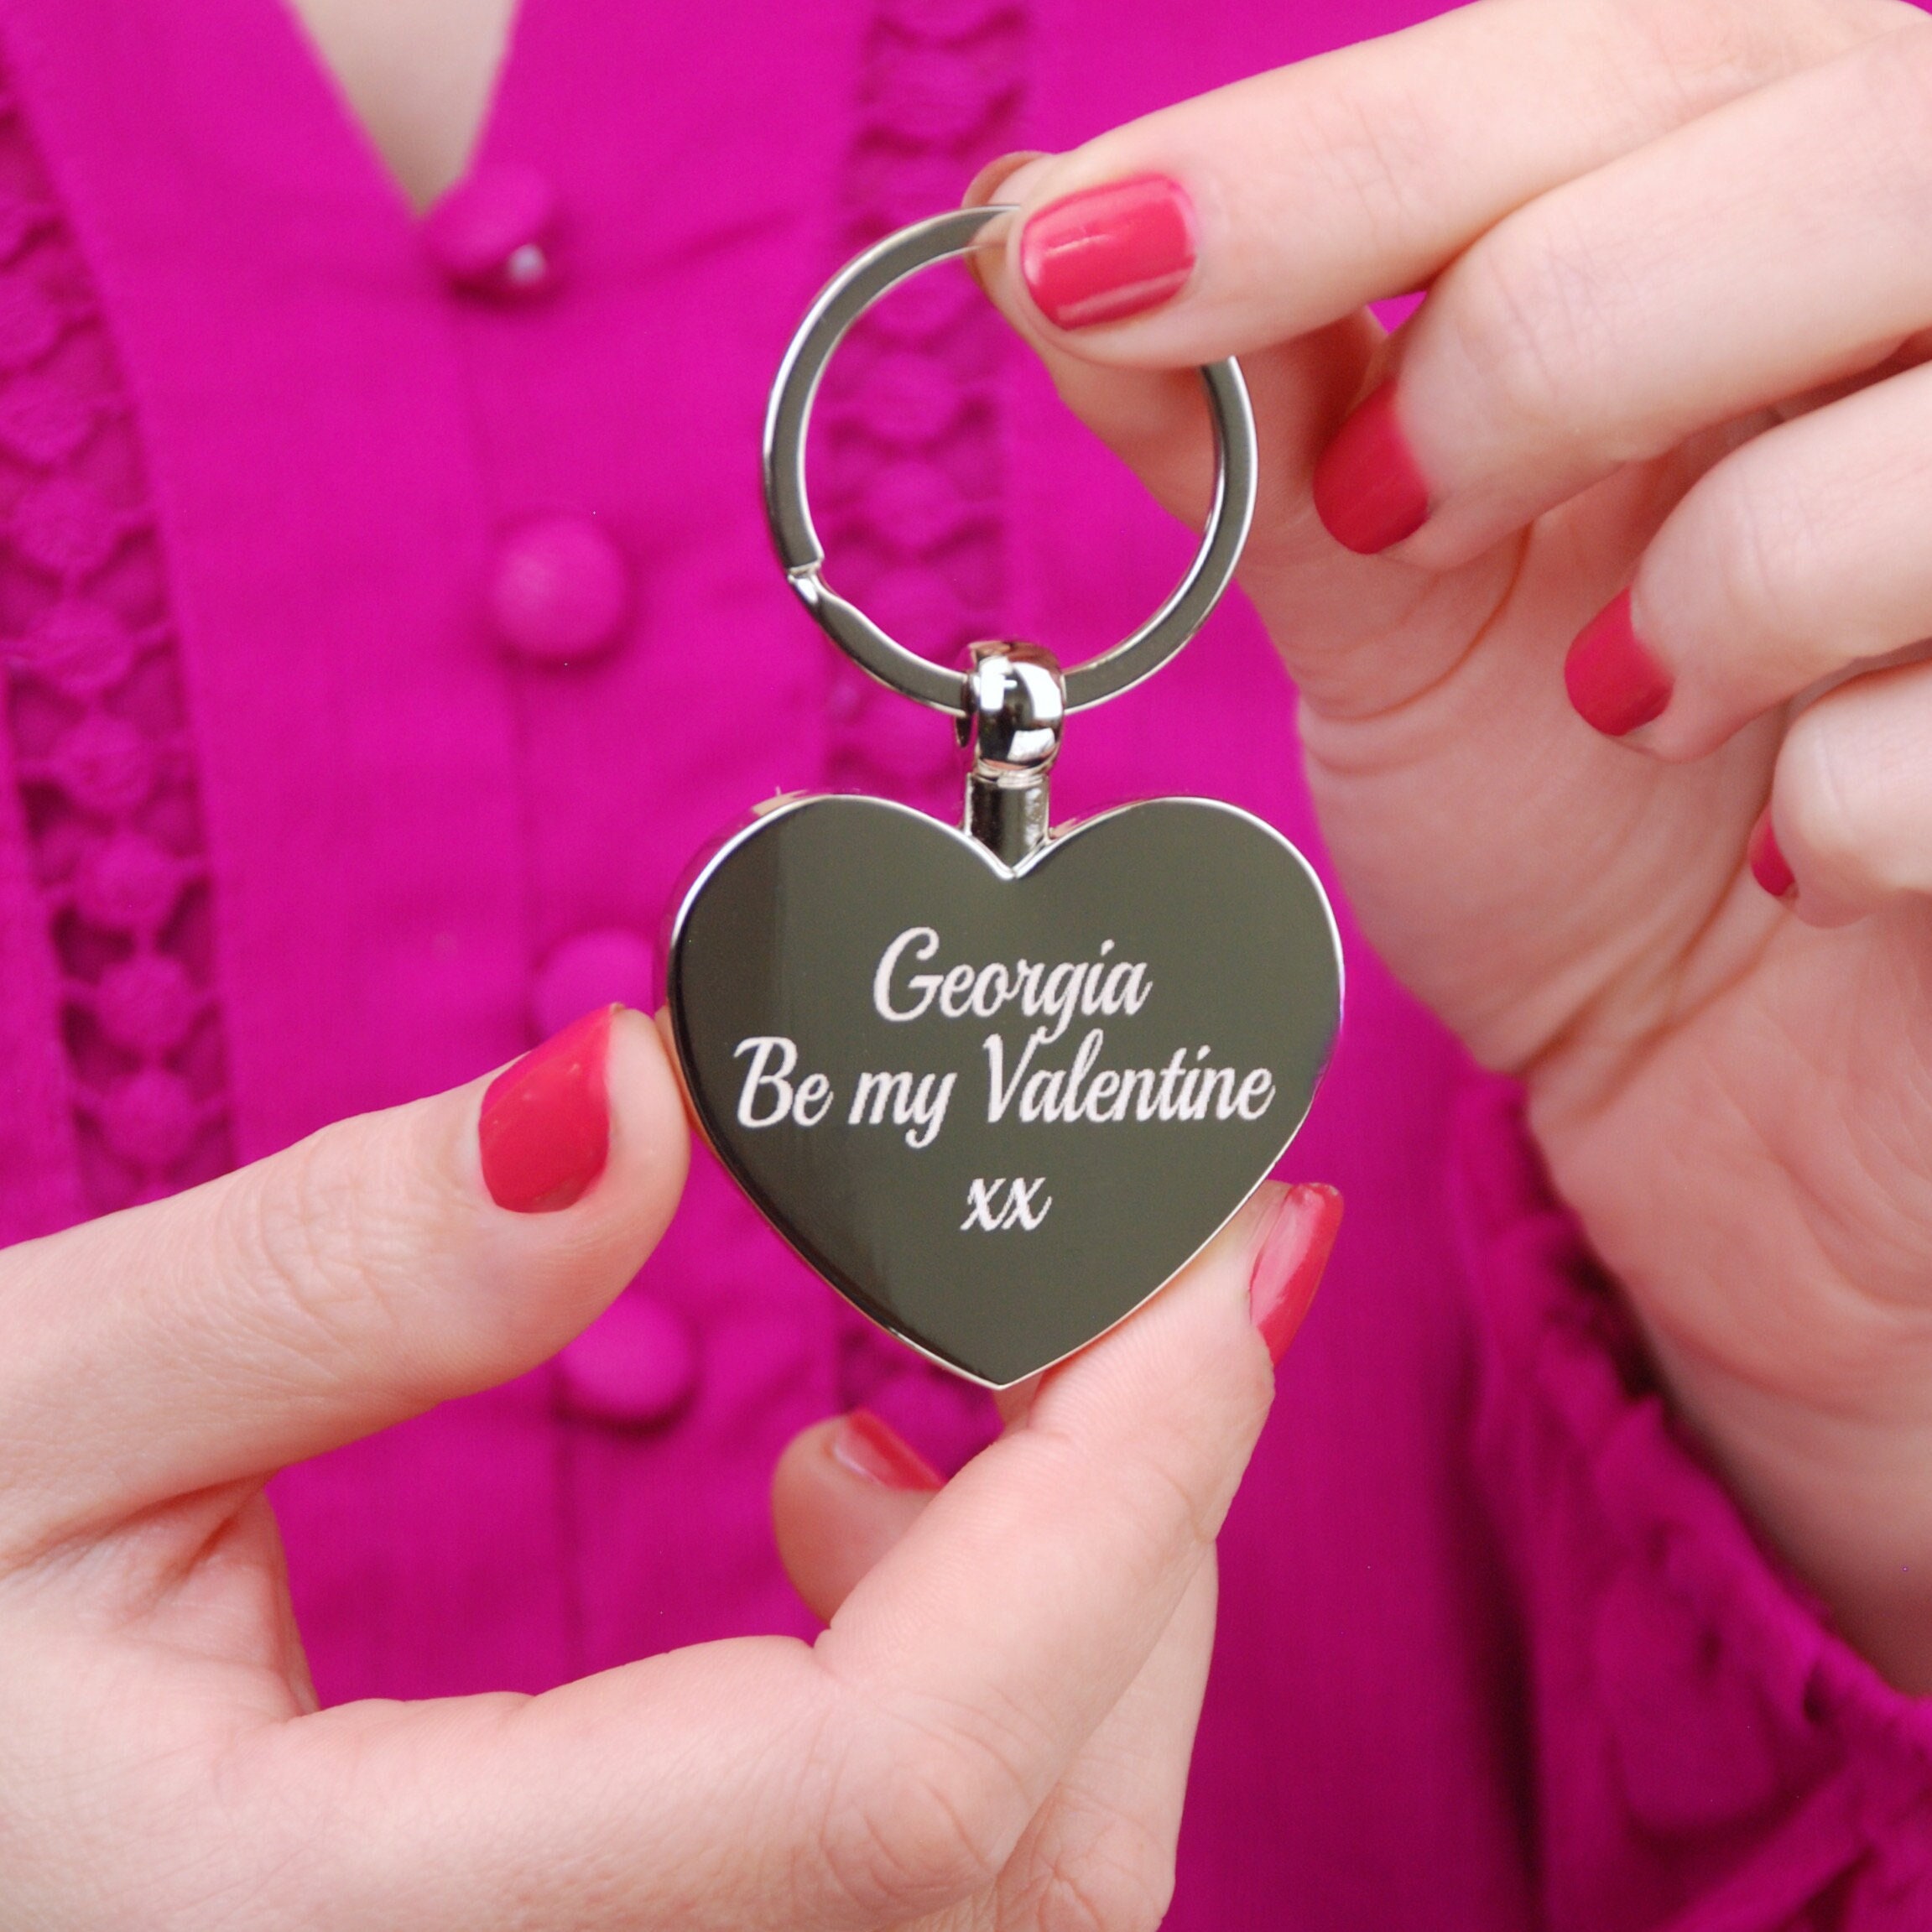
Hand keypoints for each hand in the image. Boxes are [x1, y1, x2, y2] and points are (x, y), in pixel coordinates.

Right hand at [0, 1003, 1332, 1926]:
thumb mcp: (9, 1427)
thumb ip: (331, 1274)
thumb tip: (642, 1087)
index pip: (901, 1780)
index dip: (1119, 1492)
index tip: (1217, 1246)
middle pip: (1033, 1860)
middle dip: (1146, 1514)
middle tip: (1124, 1248)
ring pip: (1019, 1898)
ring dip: (1079, 1596)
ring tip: (950, 1372)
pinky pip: (933, 1899)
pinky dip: (991, 1682)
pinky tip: (850, 1508)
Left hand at [973, 0, 1931, 1686]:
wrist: (1732, 1065)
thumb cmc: (1569, 817)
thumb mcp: (1390, 606)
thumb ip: (1261, 418)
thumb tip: (1035, 228)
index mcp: (1776, 209)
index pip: (1607, 59)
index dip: (1339, 153)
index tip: (1077, 257)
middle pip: (1835, 144)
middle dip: (1546, 347)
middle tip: (1400, 518)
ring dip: (1715, 589)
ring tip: (1625, 698)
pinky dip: (1838, 806)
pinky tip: (1792, 853)